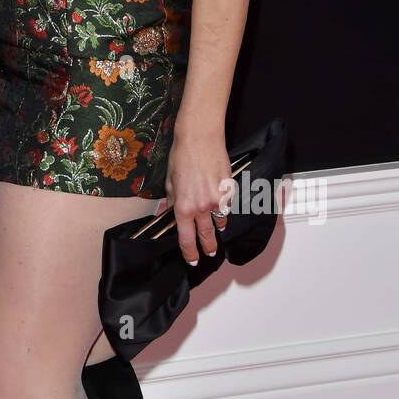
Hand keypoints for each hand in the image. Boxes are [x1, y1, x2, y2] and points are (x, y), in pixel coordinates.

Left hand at [156, 130, 229, 264]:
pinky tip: (219, 204)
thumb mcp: (169, 181)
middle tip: (210, 253)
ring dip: (217, 227)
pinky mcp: (228, 191)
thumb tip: (173, 213)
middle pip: (207, 236)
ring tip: (215, 229)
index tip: (192, 259)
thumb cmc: (182, 156)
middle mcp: (201, 207)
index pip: (186, 238)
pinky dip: (223, 209)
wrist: (200, 138)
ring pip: (220, 222)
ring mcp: (217, 200)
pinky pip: (226, 207)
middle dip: (208, 247)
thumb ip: (173, 201)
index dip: (189, 252)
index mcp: (183, 207)